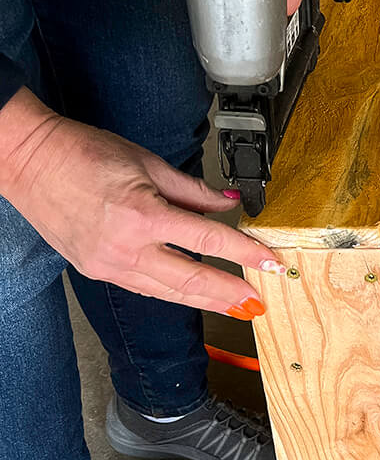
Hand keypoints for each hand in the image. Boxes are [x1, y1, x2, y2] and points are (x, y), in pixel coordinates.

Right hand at [0, 90, 283, 317]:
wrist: (27, 161)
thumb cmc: (81, 152)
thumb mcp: (147, 163)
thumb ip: (192, 190)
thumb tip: (227, 205)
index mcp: (142, 215)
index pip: (209, 242)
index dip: (246, 255)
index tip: (271, 263)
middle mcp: (125, 248)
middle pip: (192, 281)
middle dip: (229, 295)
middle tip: (257, 303)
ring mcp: (108, 264)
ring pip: (168, 292)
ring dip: (204, 301)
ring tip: (234, 306)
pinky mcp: (97, 271)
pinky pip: (144, 287)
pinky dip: (172, 292)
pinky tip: (192, 294)